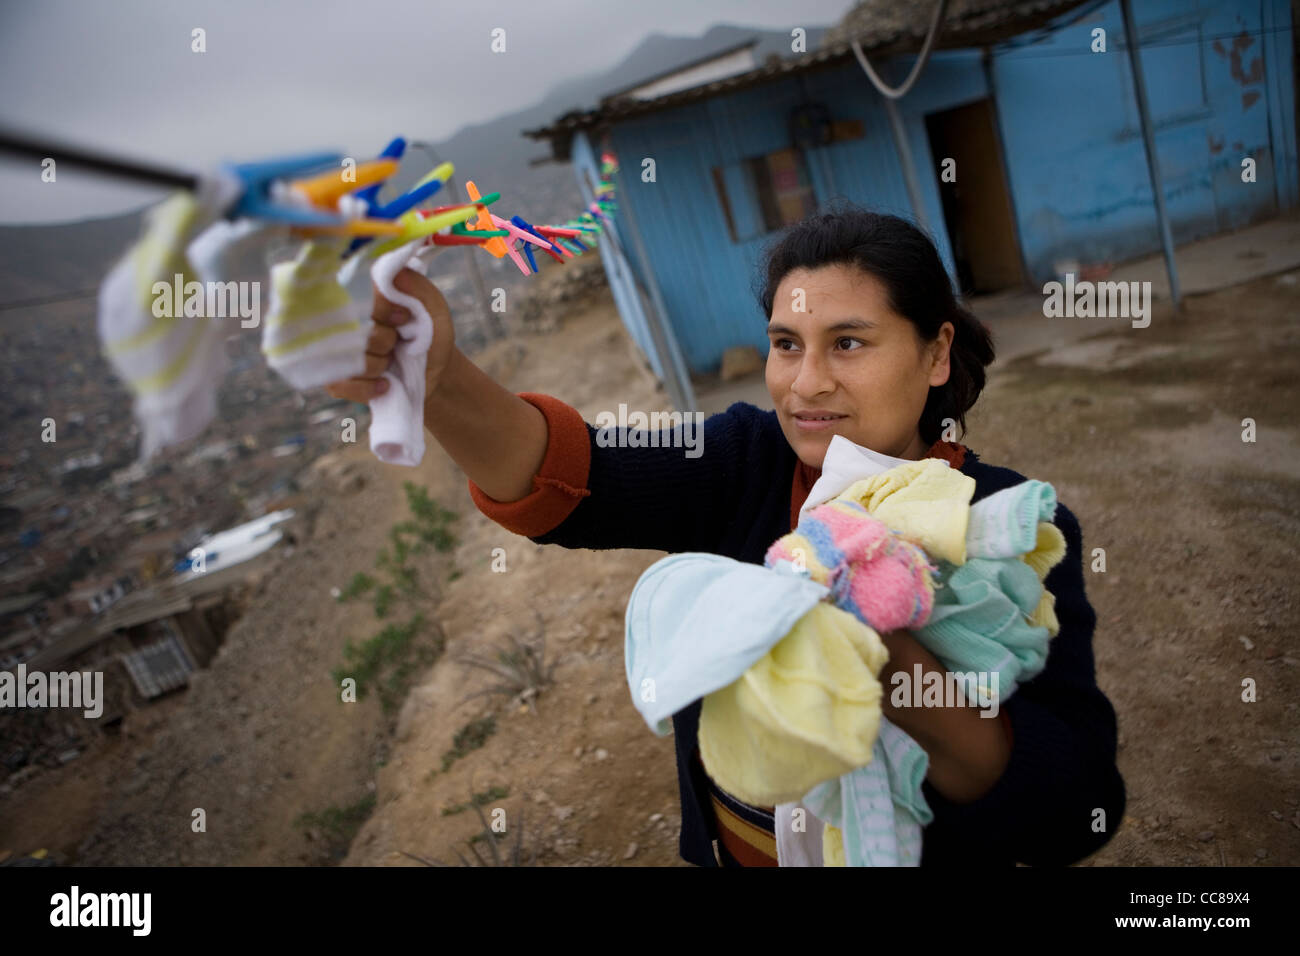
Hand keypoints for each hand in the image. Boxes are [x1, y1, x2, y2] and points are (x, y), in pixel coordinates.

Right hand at [325, 268, 455, 403]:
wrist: (434, 371)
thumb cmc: (431, 333)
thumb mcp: (433, 307)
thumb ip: (417, 287)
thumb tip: (395, 273)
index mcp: (358, 293)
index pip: (354, 295)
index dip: (381, 310)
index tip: (404, 318)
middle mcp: (338, 319)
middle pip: (350, 329)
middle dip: (383, 340)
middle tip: (397, 341)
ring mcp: (331, 350)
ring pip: (349, 360)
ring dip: (379, 364)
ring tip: (391, 361)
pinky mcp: (333, 379)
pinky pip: (341, 385)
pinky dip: (370, 387)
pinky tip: (386, 382)